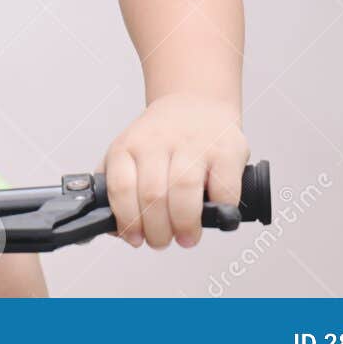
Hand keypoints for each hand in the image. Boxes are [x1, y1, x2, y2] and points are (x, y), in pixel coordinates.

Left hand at [103, 94, 247, 248]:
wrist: (196, 102)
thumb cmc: (161, 139)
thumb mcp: (128, 153)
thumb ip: (116, 188)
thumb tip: (116, 230)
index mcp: (129, 145)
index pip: (121, 187)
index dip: (128, 220)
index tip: (135, 239)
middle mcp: (158, 141)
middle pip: (153, 194)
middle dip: (157, 230)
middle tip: (162, 241)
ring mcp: (193, 143)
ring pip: (184, 190)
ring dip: (185, 224)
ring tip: (186, 237)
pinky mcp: (226, 149)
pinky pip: (223, 189)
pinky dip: (219, 210)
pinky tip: (214, 214)